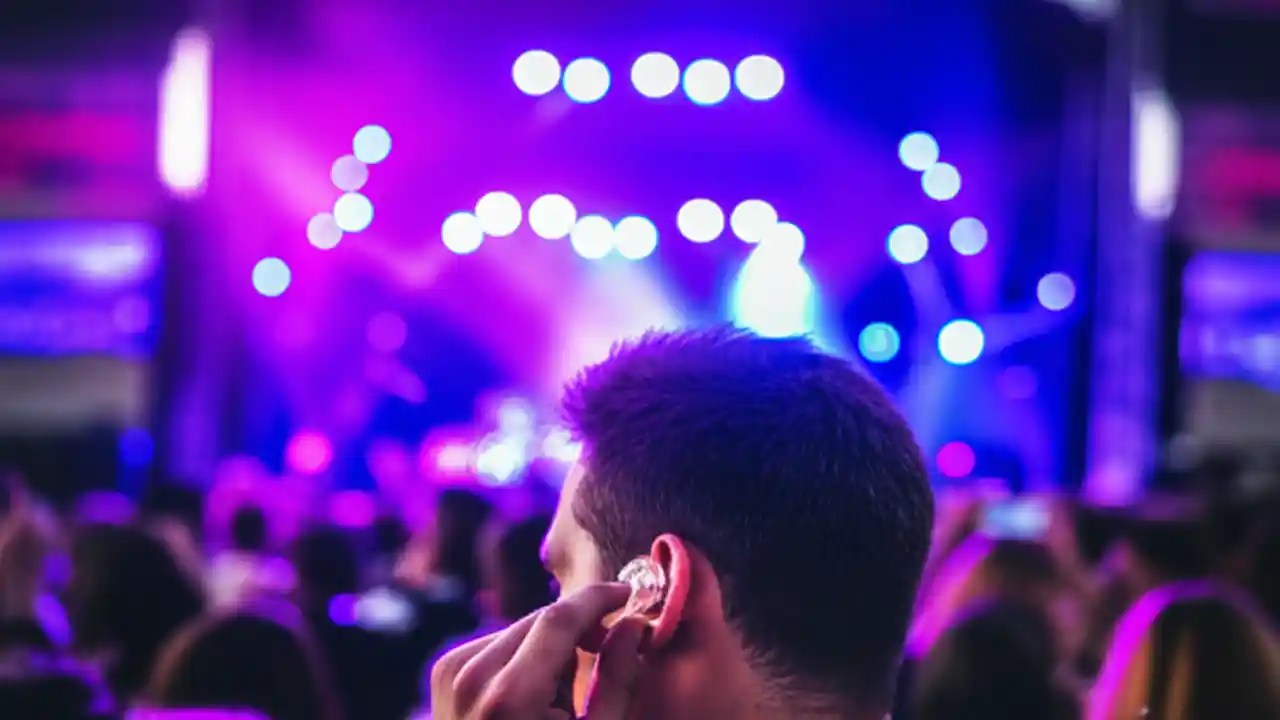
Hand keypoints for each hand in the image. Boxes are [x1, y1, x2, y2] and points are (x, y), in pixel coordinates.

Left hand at [431, 583, 647, 719]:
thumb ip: (617, 682)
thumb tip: (633, 626)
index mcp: (509, 695)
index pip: (561, 616)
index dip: (601, 599)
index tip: (633, 595)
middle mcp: (472, 674)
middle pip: (541, 619)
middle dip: (580, 628)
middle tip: (610, 649)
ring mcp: (452, 672)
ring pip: (521, 629)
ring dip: (550, 646)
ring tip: (563, 696)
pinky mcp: (444, 674)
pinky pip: (497, 645)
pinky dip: (523, 659)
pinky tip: (533, 698)